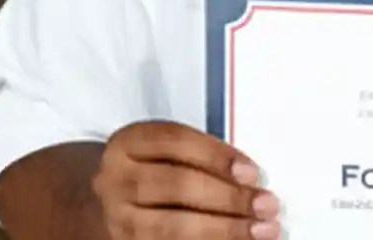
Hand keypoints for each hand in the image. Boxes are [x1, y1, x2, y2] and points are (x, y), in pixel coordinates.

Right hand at [92, 121, 281, 239]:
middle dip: (228, 197)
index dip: (217, 156)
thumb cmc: (152, 173)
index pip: (176, 142)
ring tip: (261, 231)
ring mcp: (116, 219)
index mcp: (128, 143)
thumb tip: (251, 179)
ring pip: (171, 226)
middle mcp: (115, 180)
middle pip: (176, 185)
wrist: (106, 207)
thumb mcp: (164, 153)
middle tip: (267, 205)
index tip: (252, 172)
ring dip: (224, 229)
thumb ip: (200, 158)